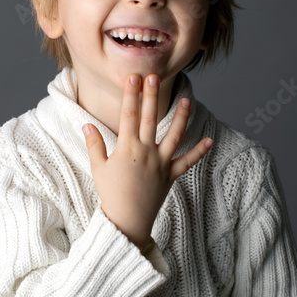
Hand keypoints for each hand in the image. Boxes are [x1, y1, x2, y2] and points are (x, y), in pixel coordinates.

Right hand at [83, 73, 212, 247]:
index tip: (133, 78)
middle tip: (154, 76)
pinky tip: (209, 141)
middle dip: (151, 96)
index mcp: (127, 148)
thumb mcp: (98, 168)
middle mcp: (146, 151)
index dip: (131, 95)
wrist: (127, 220)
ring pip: (174, 135)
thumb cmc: (110, 194)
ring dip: (181, 117)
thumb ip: (94, 144)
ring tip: (187, 101)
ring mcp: (161, 162)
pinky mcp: (171, 175)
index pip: (128, 115)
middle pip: (149, 118)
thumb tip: (87, 125)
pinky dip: (198, 152)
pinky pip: (187, 162)